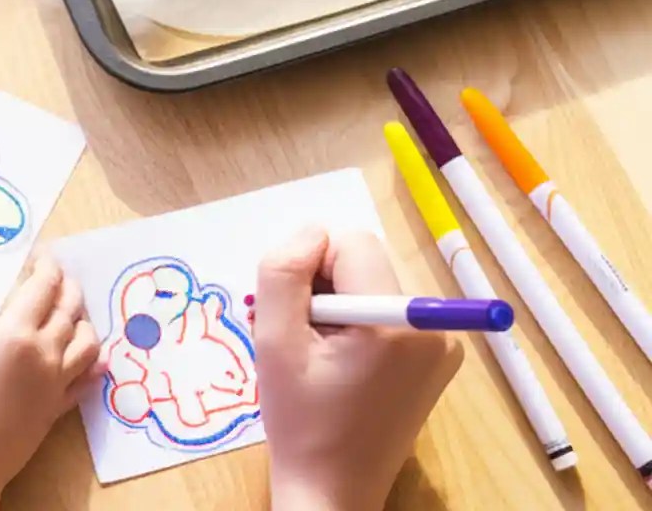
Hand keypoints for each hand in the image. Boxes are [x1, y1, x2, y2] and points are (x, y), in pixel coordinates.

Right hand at [0, 257, 102, 510]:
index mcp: (15, 334)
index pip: (43, 287)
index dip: (47, 265)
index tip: (42, 255)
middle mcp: (45, 354)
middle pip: (70, 308)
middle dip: (67, 285)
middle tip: (58, 275)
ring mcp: (57, 382)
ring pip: (89, 341)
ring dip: (84, 319)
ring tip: (72, 311)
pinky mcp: (59, 407)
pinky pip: (89, 378)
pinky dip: (95, 361)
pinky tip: (91, 353)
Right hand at [255, 228, 463, 510]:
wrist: (332, 490)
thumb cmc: (300, 421)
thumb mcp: (273, 342)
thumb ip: (284, 272)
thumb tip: (309, 230)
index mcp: (398, 322)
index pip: (350, 242)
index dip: (309, 266)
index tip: (294, 312)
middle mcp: (434, 327)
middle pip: (364, 261)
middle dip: (323, 285)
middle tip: (302, 337)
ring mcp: (442, 344)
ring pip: (372, 282)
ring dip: (337, 304)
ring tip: (319, 354)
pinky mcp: (437, 358)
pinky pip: (388, 310)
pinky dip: (357, 324)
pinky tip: (340, 363)